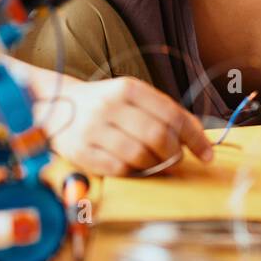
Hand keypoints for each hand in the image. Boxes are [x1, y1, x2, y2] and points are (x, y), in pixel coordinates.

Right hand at [0, 62, 213, 176]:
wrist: (53, 106)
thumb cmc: (103, 105)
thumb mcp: (131, 97)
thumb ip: (163, 112)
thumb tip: (198, 135)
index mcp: (127, 88)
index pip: (172, 114)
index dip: (195, 137)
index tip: (207, 154)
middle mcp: (109, 106)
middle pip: (158, 138)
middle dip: (174, 154)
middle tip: (176, 159)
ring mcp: (93, 129)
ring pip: (140, 156)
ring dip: (154, 165)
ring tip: (154, 162)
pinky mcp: (81, 152)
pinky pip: (120, 169)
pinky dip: (133, 171)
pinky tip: (133, 166)